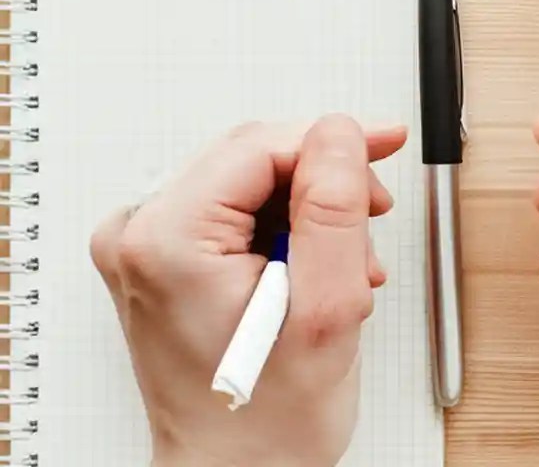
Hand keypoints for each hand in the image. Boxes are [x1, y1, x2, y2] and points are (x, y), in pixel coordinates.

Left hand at [91, 115, 407, 466]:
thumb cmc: (269, 419)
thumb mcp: (326, 309)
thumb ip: (333, 210)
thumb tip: (340, 134)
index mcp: (166, 241)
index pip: (260, 147)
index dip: (333, 141)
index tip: (384, 143)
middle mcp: (139, 236)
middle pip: (251, 160)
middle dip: (325, 181)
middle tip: (376, 213)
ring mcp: (144, 249)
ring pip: (248, 184)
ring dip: (310, 211)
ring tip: (349, 265)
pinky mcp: (161, 261)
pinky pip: (233, 213)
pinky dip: (284, 230)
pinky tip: (314, 268)